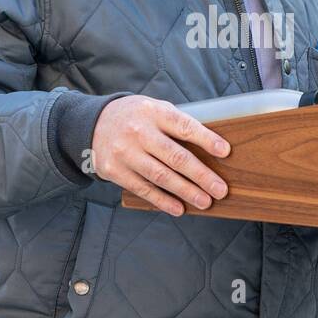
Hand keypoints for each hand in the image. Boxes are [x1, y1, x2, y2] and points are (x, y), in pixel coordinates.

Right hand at [92, 96, 230, 216]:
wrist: (92, 123)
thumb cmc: (135, 117)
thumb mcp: (154, 109)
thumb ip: (176, 123)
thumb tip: (210, 147)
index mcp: (153, 112)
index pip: (184, 126)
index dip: (206, 139)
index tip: (225, 152)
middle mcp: (139, 132)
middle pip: (175, 156)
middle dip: (201, 175)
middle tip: (220, 189)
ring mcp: (125, 152)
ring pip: (161, 176)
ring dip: (186, 191)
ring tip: (205, 202)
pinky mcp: (115, 171)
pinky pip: (143, 189)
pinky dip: (163, 201)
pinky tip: (179, 208)